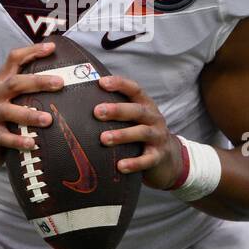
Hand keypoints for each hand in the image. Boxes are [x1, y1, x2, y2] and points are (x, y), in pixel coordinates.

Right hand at [0, 42, 62, 170]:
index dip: (32, 51)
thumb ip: (26, 89)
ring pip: (8, 111)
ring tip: (48, 120)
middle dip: (38, 82)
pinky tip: (32, 143)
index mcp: (1, 82)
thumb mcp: (8, 98)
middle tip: (60, 83)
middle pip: (14, 83)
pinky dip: (18, 141)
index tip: (51, 48)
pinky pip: (4, 138)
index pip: (14, 60)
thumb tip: (61, 80)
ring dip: (29, 114)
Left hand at [94, 74, 184, 189]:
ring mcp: (158, 137)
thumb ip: (116, 111)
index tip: (101, 83)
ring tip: (104, 139)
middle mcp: (154, 118)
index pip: (134, 89)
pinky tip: (120, 166)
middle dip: (117, 110)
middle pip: (137, 110)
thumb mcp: (133, 119)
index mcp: (145, 105)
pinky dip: (135, 163)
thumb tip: (81, 103)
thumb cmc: (140, 134)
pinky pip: (148, 159)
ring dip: (123, 135)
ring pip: (142, 132)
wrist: (168, 158)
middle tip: (97, 112)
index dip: (120, 84)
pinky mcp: (159, 156)